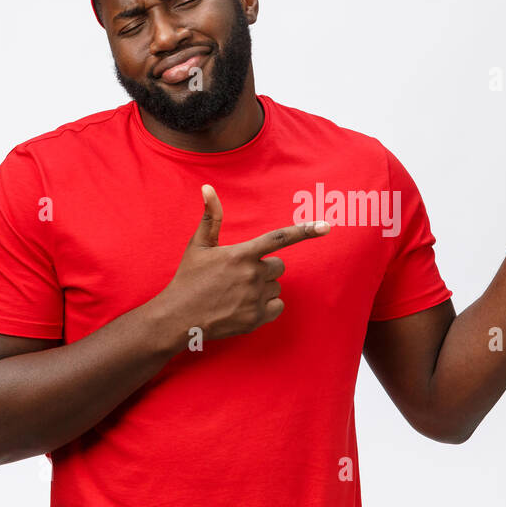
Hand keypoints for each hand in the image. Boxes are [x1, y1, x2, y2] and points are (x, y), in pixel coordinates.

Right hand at [159, 184, 330, 339]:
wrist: (178, 318)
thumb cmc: (188, 279)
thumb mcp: (198, 246)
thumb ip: (210, 217)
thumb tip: (207, 187)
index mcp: (241, 254)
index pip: (279, 238)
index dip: (305, 231)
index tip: (326, 226)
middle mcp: (252, 275)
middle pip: (279, 266)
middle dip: (264, 269)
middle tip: (239, 276)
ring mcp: (255, 298)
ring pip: (277, 287)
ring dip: (264, 288)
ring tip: (237, 293)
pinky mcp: (257, 319)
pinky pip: (277, 307)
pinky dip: (267, 307)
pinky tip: (246, 307)